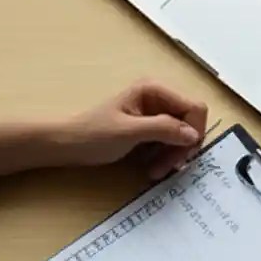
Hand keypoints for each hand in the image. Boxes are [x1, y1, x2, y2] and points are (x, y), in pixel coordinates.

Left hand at [57, 81, 208, 178]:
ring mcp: (154, 113)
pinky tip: (151, 166)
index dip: (195, 132)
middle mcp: (158, 97)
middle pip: (190, 123)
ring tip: (155, 171)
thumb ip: (164, 129)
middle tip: (167, 169)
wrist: (66, 144)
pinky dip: (164, 156)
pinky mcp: (149, 127)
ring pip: (181, 135)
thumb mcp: (129, 132)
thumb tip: (194, 135)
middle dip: (182, 148)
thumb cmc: (92, 134)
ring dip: (172, 156)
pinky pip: (169, 142)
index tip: (183, 155)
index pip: (194, 108)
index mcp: (154, 89)